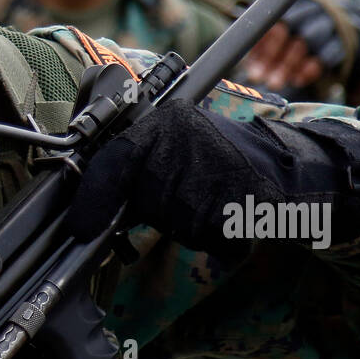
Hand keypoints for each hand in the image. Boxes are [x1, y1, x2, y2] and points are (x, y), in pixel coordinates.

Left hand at [67, 98, 359, 256]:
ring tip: (210, 198)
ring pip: (179, 224)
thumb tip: (84, 213)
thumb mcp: (169, 146)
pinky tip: (227, 210)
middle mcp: (187, 137)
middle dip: (160, 211)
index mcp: (163, 121)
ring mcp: (217, 166)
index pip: (115, 159)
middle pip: (148, 203)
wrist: (280, 161)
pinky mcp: (243, 197)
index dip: (93, 197)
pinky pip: (210, 236)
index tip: (80, 229)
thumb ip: (131, 170)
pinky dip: (217, 235)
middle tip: (188, 192)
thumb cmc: (213, 157)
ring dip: (190, 224)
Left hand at [246, 0, 359, 92]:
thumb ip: (270, 36)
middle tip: (258, 77)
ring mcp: (335, 22)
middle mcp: (317, 7)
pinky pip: (328, 54)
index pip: (274, 17)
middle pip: (289, 28)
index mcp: (300, 2)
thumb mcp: (298, 26)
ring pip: (306, 42)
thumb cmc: (320, 33)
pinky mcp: (350, 40)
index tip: (248, 63)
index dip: (260, 41)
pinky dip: (311, 68)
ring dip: (288, 65)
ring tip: (275, 83)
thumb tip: (232, 51)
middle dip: (271, 55)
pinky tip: (298, 79)